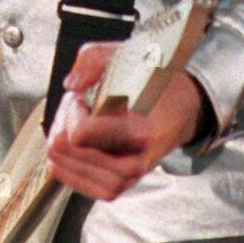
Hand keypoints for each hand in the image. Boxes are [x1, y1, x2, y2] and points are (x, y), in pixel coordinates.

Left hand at [45, 42, 211, 201]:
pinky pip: (71, 180)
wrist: (181, 110)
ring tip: (80, 121)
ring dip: (62, 140)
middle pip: (64, 149)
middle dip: (62, 121)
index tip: (81, 96)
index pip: (80, 133)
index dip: (71, 110)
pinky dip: (65, 158)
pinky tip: (76, 140)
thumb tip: (71, 84)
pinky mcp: (116, 188)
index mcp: (141, 131)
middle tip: (79, 105)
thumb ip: (93, 58)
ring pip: (62, 166)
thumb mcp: (128, 54)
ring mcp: (125, 179)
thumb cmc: (154, 83)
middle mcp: (134, 162)